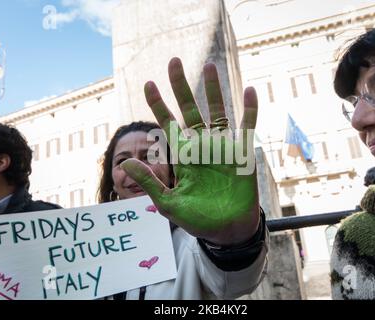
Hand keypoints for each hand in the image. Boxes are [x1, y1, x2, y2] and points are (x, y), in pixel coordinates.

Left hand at [122, 58, 259, 245]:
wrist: (226, 231)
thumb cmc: (197, 219)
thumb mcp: (168, 203)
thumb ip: (150, 183)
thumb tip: (124, 164)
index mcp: (183, 156)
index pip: (168, 124)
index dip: (158, 104)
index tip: (148, 83)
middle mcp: (201, 146)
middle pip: (189, 110)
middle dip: (181, 87)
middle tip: (173, 62)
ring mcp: (222, 147)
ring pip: (217, 112)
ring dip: (213, 90)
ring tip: (208, 65)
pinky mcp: (242, 153)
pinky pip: (247, 127)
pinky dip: (250, 109)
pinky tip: (249, 90)